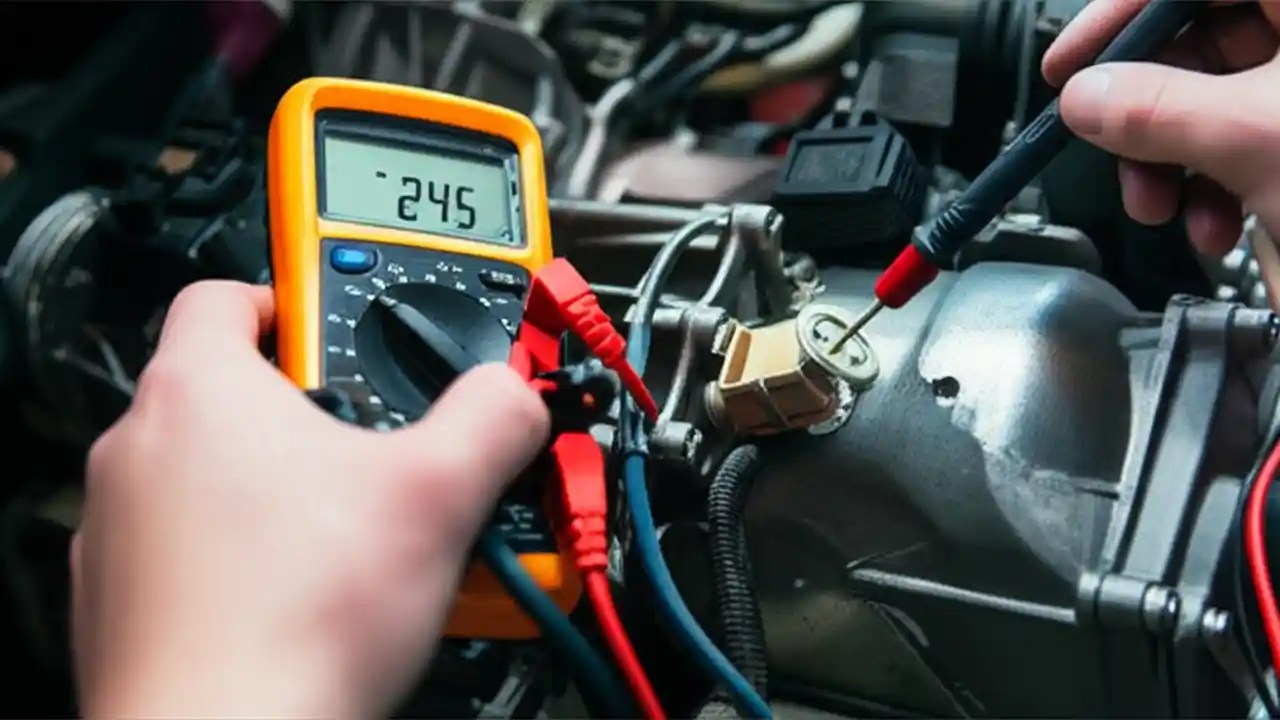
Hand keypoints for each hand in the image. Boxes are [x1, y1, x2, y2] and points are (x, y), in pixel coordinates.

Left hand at [73, 281, 548, 716]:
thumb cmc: (295, 624)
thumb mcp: (438, 495)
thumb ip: (492, 418)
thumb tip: (514, 393)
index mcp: (201, 390)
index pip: (232, 294)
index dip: (299, 301)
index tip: (345, 333)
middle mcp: (141, 448)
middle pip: (236, 390)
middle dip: (315, 415)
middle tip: (380, 455)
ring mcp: (122, 528)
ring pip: (215, 475)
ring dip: (284, 488)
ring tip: (360, 538)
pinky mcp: (125, 600)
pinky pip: (195, 549)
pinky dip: (250, 555)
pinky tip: (312, 595)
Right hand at [1043, 0, 1279, 254]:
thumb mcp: (1253, 136)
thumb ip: (1155, 109)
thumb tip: (1085, 98)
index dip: (1118, 14)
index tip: (1068, 65)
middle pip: (1198, 42)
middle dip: (1145, 113)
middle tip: (1116, 151)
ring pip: (1212, 102)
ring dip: (1169, 163)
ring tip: (1161, 206)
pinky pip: (1242, 146)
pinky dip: (1212, 188)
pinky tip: (1214, 227)